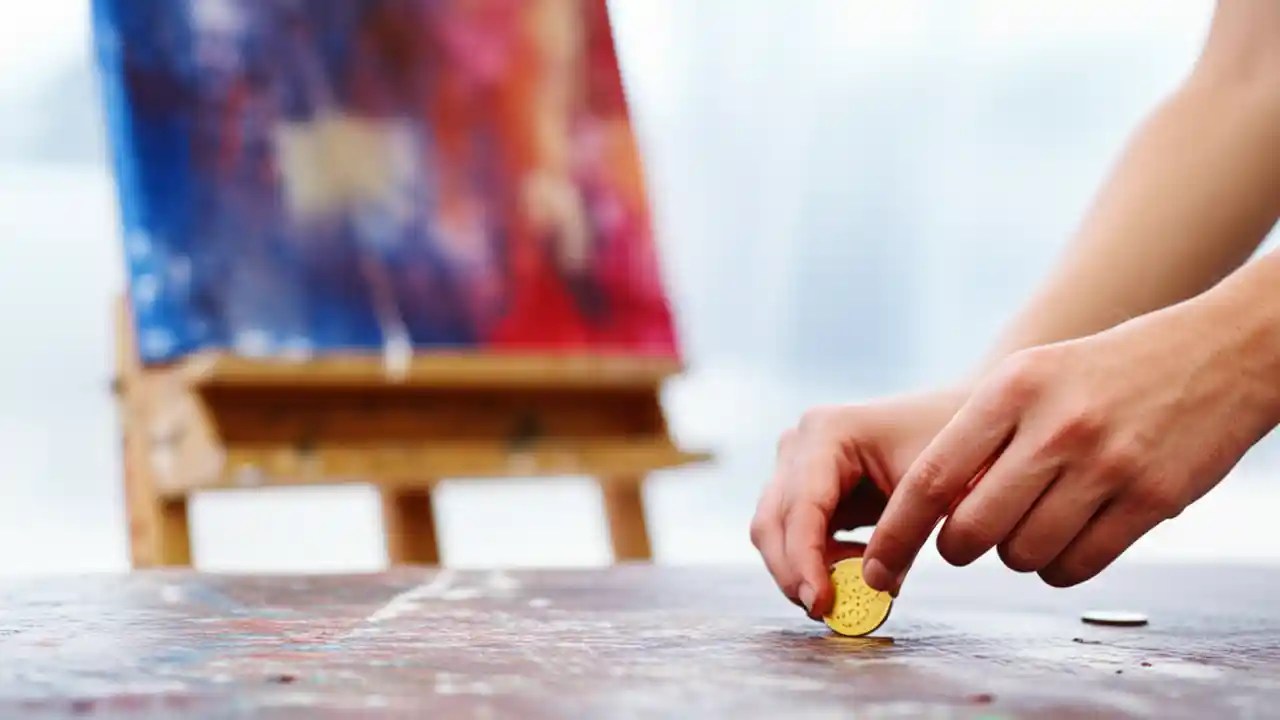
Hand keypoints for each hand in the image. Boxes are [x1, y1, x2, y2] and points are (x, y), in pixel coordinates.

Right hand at [750, 390, 966, 618]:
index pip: (801, 507)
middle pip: (773, 522)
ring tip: (855, 586)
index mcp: (826, 431)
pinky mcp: (804, 487)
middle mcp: (799, 443)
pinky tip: (858, 565)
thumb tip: (871, 589)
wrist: (965, 422)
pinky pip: (793, 535)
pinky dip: (816, 561)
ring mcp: (796, 464)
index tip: (821, 604)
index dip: (804, 561)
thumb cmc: (954, 446)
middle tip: (828, 612)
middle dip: (795, 573)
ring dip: (804, 570)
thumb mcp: (934, 492)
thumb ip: (900, 540)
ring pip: (774, 533)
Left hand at [864, 297, 1279, 593]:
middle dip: (956, 549)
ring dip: (1014, 556)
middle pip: (973, 529)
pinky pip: (1078, 566)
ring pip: (1023, 554)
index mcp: (1013, 389)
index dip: (897, 532)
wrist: (1216, 353)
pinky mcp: (1151, 500)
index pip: (932, 478)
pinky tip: (1065, 541)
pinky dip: (1059, 568)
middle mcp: (1056, 427)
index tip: (879, 564)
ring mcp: (1107, 466)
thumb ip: (979, 434)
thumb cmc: (1102, 372)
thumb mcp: (1030, 375)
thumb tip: (927, 508)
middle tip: (963, 542)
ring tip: (1029, 525)